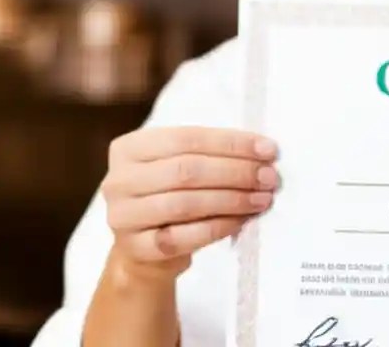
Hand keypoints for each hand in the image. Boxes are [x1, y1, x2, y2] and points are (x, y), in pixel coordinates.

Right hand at [101, 126, 278, 281]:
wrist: (146, 250)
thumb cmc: (173, 196)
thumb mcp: (182, 166)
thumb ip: (211, 154)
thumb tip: (263, 150)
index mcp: (130, 148)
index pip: (186, 138)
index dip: (231, 143)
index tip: (268, 150)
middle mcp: (118, 180)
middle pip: (186, 170)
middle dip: (235, 172)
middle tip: (269, 177)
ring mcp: (122, 216)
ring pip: (185, 203)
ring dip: (232, 200)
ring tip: (262, 199)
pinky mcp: (134, 248)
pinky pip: (182, 237)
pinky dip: (218, 227)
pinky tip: (242, 220)